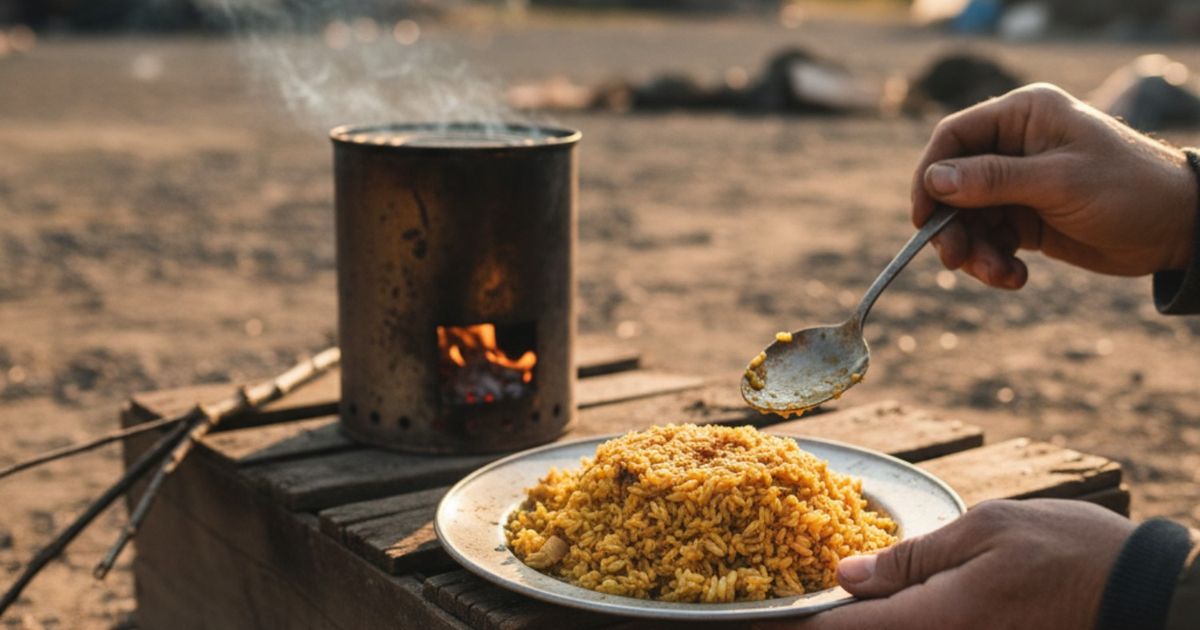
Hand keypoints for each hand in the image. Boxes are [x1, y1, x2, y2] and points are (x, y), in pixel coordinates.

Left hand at [756, 499, 1134, 629]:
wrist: (1145, 600)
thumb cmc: (1069, 556)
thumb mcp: (984, 532)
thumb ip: (909, 561)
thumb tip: (845, 577)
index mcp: (926, 623)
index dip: (780, 627)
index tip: (742, 615)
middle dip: (811, 625)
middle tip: (768, 607)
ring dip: (847, 624)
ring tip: (815, 603)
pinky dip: (883, 624)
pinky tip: (869, 607)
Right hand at [912, 83, 1196, 288]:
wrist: (1176, 229)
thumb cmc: (1128, 189)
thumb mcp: (1057, 182)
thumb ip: (992, 180)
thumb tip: (933, 179)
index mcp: (1023, 116)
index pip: (954, 137)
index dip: (929, 175)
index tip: (921, 217)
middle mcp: (1014, 145)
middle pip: (953, 185)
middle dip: (953, 226)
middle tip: (956, 261)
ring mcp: (1018, 183)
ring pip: (968, 219)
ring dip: (976, 253)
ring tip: (999, 275)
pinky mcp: (1025, 218)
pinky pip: (990, 240)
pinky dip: (995, 263)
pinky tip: (1017, 278)